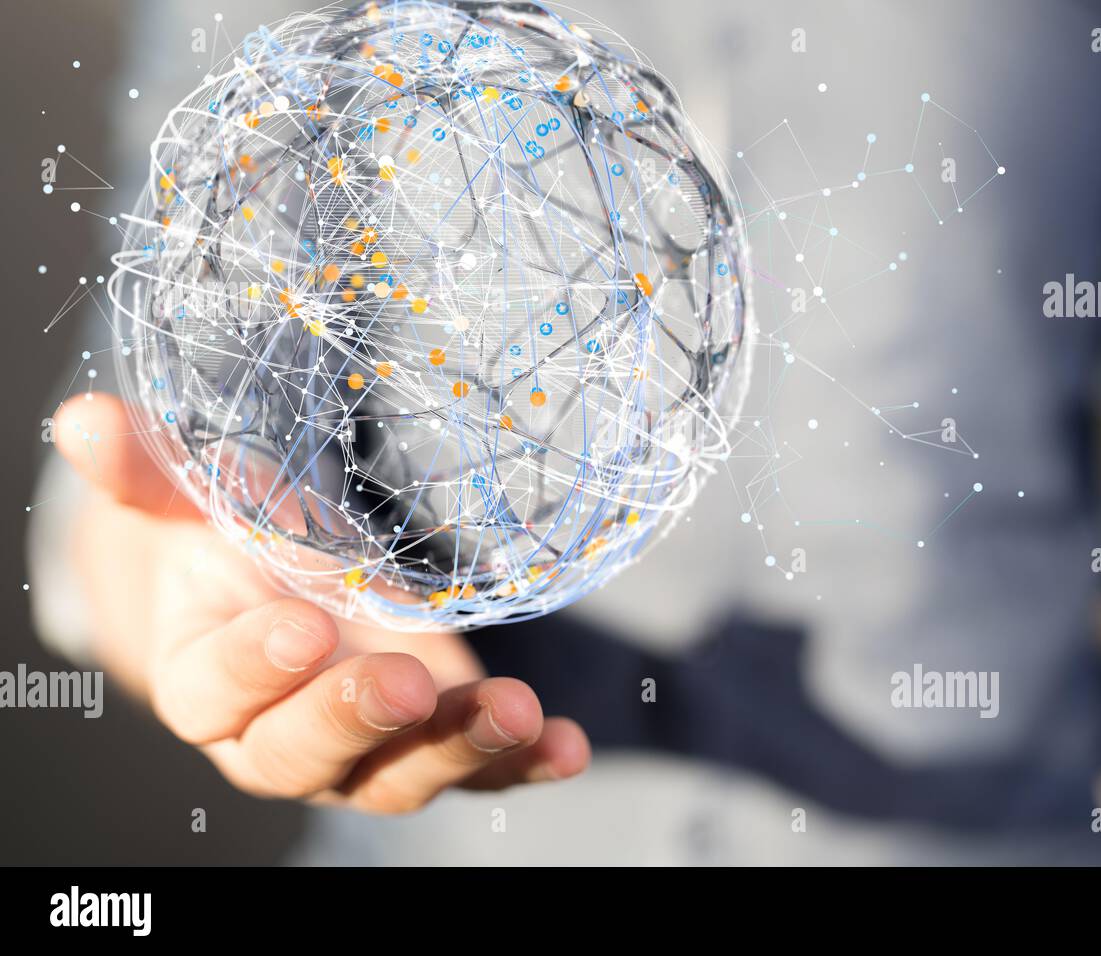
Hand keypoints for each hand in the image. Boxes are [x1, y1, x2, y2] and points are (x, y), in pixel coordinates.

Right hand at [54, 394, 589, 812]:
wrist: (274, 596)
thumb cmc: (224, 550)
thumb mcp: (190, 503)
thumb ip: (149, 472)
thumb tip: (83, 421)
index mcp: (208, 676)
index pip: (216, 692)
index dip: (253, 668)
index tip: (299, 625)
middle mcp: (281, 731)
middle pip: (305, 755)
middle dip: (354, 721)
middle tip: (402, 685)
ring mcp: (365, 746)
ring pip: (399, 775)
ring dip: (458, 750)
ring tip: (517, 714)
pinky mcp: (433, 738)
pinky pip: (477, 769)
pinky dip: (521, 764)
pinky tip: (566, 744)